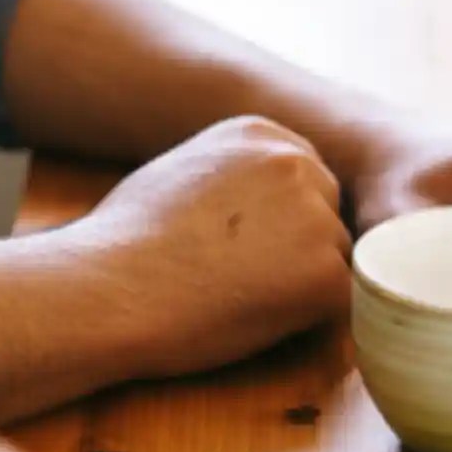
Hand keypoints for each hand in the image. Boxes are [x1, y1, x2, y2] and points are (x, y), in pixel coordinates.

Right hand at [75, 116, 351, 378]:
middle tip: (241, 278)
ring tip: (237, 297)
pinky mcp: (327, 274)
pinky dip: (308, 316)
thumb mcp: (178, 171)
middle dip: (300, 247)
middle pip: (326, 212)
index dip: (279, 220)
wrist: (110, 290)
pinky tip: (257, 317)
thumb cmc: (123, 243)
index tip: (243, 245)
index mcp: (259, 134)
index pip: (304, 177)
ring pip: (335, 257)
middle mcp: (296, 163)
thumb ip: (231, 172)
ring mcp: (316, 216)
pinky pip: (340, 299)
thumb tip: (254, 198)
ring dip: (302, 283)